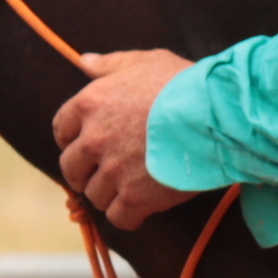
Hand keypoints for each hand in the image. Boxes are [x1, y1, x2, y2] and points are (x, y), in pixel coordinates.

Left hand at [53, 49, 195, 229]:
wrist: (215, 114)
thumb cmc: (182, 83)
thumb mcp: (144, 61)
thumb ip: (110, 64)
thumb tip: (83, 61)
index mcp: (90, 103)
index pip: (62, 129)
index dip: (72, 139)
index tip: (86, 145)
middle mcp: (94, 138)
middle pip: (71, 167)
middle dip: (85, 171)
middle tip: (106, 172)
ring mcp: (113, 170)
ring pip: (94, 194)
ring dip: (110, 193)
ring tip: (131, 187)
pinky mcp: (134, 197)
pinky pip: (118, 217)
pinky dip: (128, 216)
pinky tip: (141, 209)